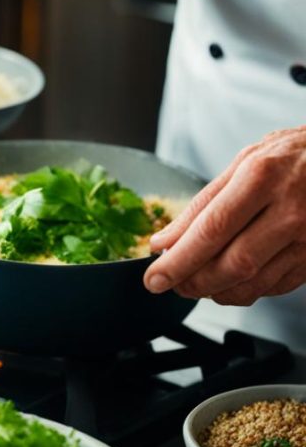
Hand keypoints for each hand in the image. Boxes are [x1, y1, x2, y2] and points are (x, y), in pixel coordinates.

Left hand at [144, 126, 305, 305]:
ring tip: (195, 283)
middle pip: (232, 264)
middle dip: (193, 282)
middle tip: (170, 283)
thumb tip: (166, 241)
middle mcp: (290, 210)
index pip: (211, 230)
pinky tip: (231, 279)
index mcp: (263, 178)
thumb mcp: (247, 161)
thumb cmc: (297, 155)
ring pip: (254, 283)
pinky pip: (275, 287)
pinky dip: (246, 290)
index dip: (178, 261)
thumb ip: (204, 203)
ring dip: (216, 291)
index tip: (154, 277)